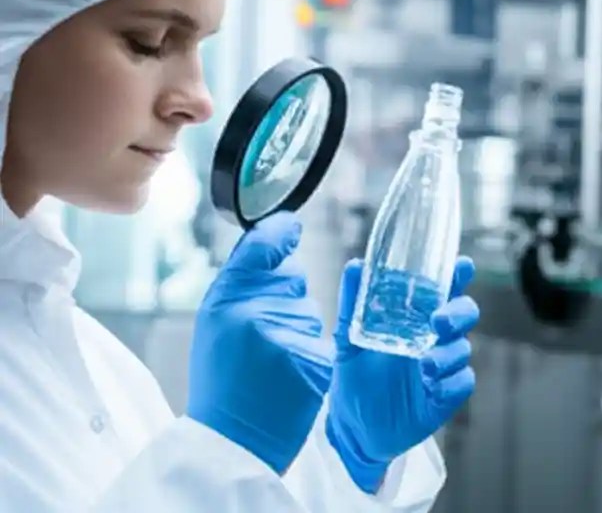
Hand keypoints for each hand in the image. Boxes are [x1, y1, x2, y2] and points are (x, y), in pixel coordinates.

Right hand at [187, 212, 333, 473]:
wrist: (233, 439)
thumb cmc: (221, 377)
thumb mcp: (214, 322)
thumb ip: (242, 279)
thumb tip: (278, 234)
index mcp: (226, 300)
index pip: (263, 245)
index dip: (281, 230)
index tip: (290, 227)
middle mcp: (258, 312)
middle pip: (294, 276)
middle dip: (285, 293)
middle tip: (261, 330)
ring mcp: (291, 336)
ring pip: (310, 307)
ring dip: (297, 323)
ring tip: (271, 357)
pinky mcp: (318, 359)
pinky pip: (322, 335)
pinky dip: (310, 347)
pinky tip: (289, 370)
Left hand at [326, 257, 479, 492]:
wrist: (352, 429)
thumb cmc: (355, 378)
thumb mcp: (348, 341)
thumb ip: (353, 305)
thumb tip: (356, 266)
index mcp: (416, 319)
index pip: (444, 290)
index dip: (457, 276)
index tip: (462, 265)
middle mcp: (435, 339)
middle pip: (465, 314)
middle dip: (459, 313)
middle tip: (439, 321)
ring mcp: (443, 368)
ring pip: (463, 349)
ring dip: (449, 353)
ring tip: (425, 364)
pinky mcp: (445, 397)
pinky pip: (462, 384)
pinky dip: (452, 383)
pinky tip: (434, 387)